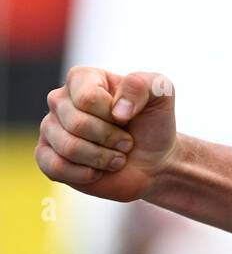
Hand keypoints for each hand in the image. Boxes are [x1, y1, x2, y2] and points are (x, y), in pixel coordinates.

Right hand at [35, 67, 179, 202]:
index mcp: (82, 78)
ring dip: (103, 158)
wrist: (155, 162)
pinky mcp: (48, 157)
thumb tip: (117, 110)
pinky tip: (98, 171)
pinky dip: (86, 174)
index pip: (87, 98)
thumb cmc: (154, 124)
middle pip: (77, 123)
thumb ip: (145, 84)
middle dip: (112, 138)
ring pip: (68, 147)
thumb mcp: (161, 93)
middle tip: (127, 142)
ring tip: (117, 156)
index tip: (128, 118)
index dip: (113, 114)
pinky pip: (55, 167)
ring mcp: (51, 129)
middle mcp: (60, 100)